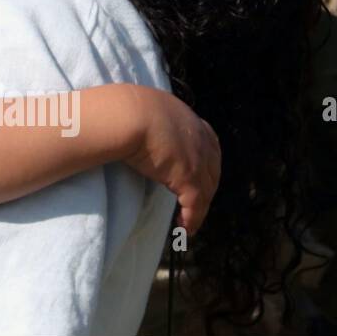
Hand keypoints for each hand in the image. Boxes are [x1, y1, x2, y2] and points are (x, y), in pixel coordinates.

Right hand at [124, 88, 219, 234]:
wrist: (128, 114)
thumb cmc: (125, 108)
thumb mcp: (143, 108)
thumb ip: (147, 118)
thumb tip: (130, 122)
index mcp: (187, 119)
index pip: (208, 141)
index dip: (206, 157)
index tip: (201, 168)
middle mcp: (199, 139)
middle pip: (211, 168)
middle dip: (206, 185)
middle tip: (195, 200)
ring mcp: (197, 159)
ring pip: (206, 190)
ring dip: (199, 207)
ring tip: (188, 220)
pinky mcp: (190, 178)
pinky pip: (195, 205)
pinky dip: (192, 218)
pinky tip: (185, 228)